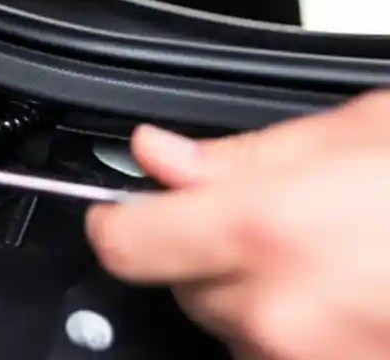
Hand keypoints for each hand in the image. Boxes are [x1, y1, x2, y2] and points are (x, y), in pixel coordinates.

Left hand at [86, 92, 389, 359]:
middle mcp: (276, 314)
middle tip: (276, 222)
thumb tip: (159, 155)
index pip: (126, 244)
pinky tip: (349, 296)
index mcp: (266, 230)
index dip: (116, 221)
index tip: (118, 211)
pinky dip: (297, 330)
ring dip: (255, 297)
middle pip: (180, 285)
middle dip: (205, 252)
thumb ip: (241, 154)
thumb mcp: (357, 135)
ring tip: (333, 260)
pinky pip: (277, 354)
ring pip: (229, 325)